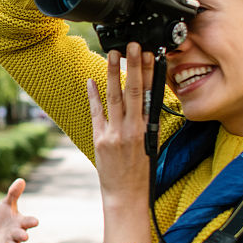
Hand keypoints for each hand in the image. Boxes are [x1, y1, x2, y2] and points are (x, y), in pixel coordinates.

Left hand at [0, 179, 39, 242]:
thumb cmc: (3, 218)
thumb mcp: (7, 204)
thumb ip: (13, 194)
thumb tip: (21, 180)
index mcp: (20, 222)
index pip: (28, 222)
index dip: (31, 222)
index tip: (35, 221)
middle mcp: (17, 234)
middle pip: (21, 235)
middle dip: (22, 236)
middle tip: (23, 236)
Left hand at [88, 43, 153, 242]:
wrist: (126, 196)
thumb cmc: (141, 174)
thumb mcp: (150, 146)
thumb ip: (146, 124)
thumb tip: (144, 103)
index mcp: (147, 130)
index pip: (149, 96)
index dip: (149, 73)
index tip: (149, 55)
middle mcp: (130, 129)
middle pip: (131, 91)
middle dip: (132, 67)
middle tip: (131, 46)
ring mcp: (114, 134)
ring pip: (114, 98)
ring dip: (113, 75)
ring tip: (113, 55)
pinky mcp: (100, 140)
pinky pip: (97, 113)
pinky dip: (94, 97)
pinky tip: (91, 81)